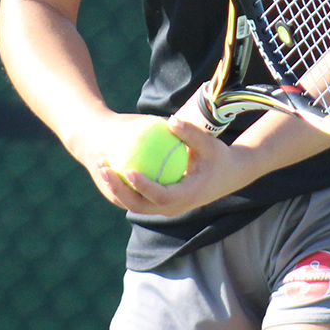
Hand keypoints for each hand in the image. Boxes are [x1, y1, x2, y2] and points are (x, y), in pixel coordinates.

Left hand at [80, 113, 244, 216]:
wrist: (229, 176)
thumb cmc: (219, 157)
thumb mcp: (209, 143)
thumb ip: (190, 133)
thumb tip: (170, 120)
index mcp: (187, 196)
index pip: (160, 196)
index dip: (143, 186)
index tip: (128, 170)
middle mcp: (174, 208)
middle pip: (140, 205)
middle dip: (118, 190)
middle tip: (104, 170)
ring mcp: (167, 209)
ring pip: (135, 204)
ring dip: (116, 189)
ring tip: (101, 168)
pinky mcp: (161, 205)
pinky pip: (139, 197)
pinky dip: (124, 186)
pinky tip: (111, 167)